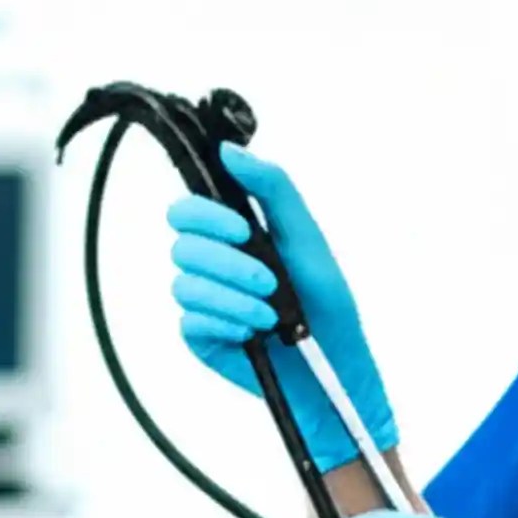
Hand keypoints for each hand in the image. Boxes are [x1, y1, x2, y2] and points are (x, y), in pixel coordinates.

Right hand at [167, 142, 395, 471]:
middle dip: (229, 264)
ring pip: (186, 285)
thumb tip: (230, 150)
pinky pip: (191, 320)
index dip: (205, 216)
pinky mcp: (200, 336)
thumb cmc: (328, 303)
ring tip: (270, 315)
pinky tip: (253, 334)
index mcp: (231, 236)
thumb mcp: (306, 237)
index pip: (188, 210)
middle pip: (182, 246)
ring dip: (235, 299)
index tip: (241, 230)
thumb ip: (272, 188)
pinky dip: (227, 323)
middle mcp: (211, 265)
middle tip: (269, 280)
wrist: (335, 366)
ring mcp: (202, 301)